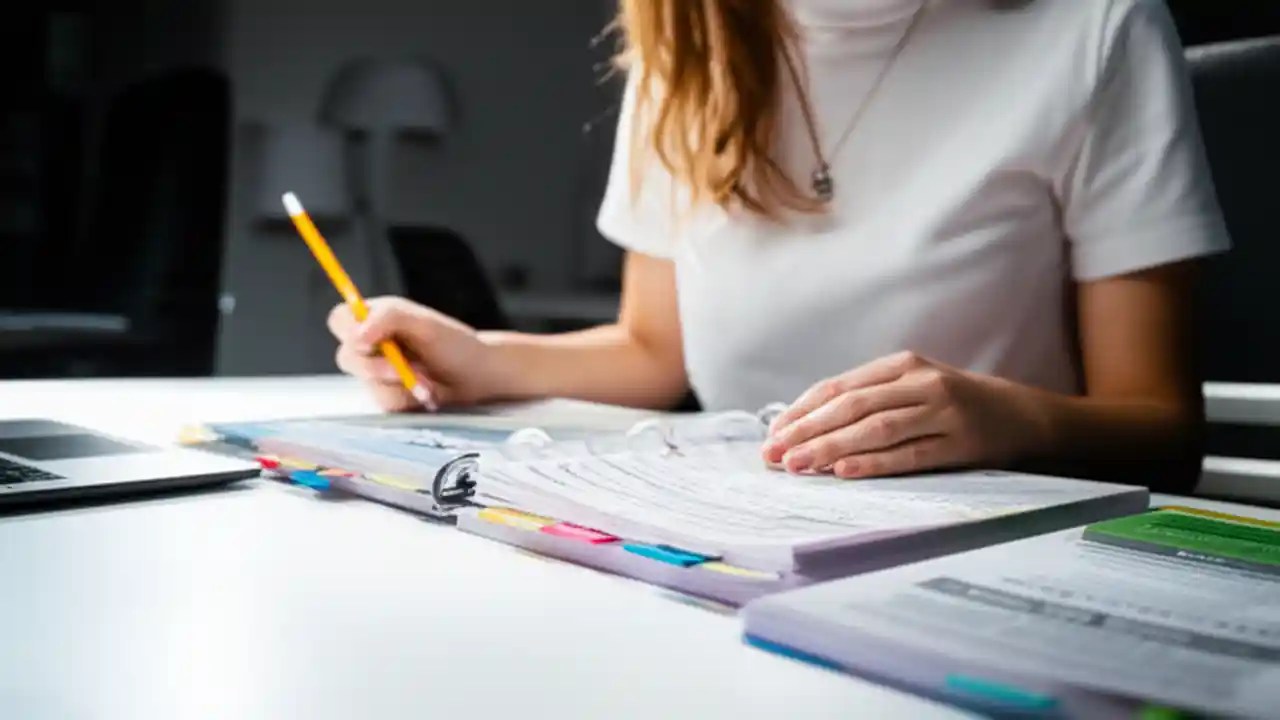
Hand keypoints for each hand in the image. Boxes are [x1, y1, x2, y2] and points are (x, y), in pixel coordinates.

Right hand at [328, 297, 507, 411]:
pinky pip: (384, 403)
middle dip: (378, 367)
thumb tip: (358, 336)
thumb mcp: (425, 323)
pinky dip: (406, 399)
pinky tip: (426, 394)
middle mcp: (371, 346)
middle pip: (346, 357)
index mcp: (376, 319)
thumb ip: (390, 318)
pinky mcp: (387, 398)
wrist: (477, 377)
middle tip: (402, 370)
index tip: (370, 343)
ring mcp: (377, 374)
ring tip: (427, 382)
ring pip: (367, 384)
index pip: (339, 319)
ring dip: (400, 384)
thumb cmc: (454, 344)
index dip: (347, 331)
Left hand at [761, 352, 1049, 478]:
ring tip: (798, 465)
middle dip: (807, 431)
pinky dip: (875, 463)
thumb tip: (805, 427)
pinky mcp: (960, 443)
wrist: (1022, 415)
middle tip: (774, 454)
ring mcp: (943, 412)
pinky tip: (845, 472)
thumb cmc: (953, 404)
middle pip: (851, 407)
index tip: (773, 434)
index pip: (839, 388)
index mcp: (902, 365)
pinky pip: (910, 455)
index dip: (802, 411)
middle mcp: (921, 383)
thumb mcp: (912, 387)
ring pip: (876, 430)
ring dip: (831, 448)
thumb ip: (867, 399)